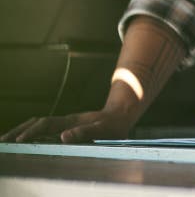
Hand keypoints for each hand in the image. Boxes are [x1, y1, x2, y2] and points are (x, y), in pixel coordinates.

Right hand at [1, 108, 133, 143]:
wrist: (121, 115)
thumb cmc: (114, 125)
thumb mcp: (103, 130)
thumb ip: (85, 132)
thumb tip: (63, 136)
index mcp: (71, 121)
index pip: (45, 125)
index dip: (32, 132)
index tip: (19, 141)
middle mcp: (64, 121)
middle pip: (36, 123)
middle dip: (18, 131)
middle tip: (2, 141)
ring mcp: (64, 123)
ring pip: (37, 124)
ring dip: (21, 131)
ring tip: (5, 141)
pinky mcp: (65, 127)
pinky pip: (43, 129)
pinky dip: (29, 132)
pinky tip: (22, 140)